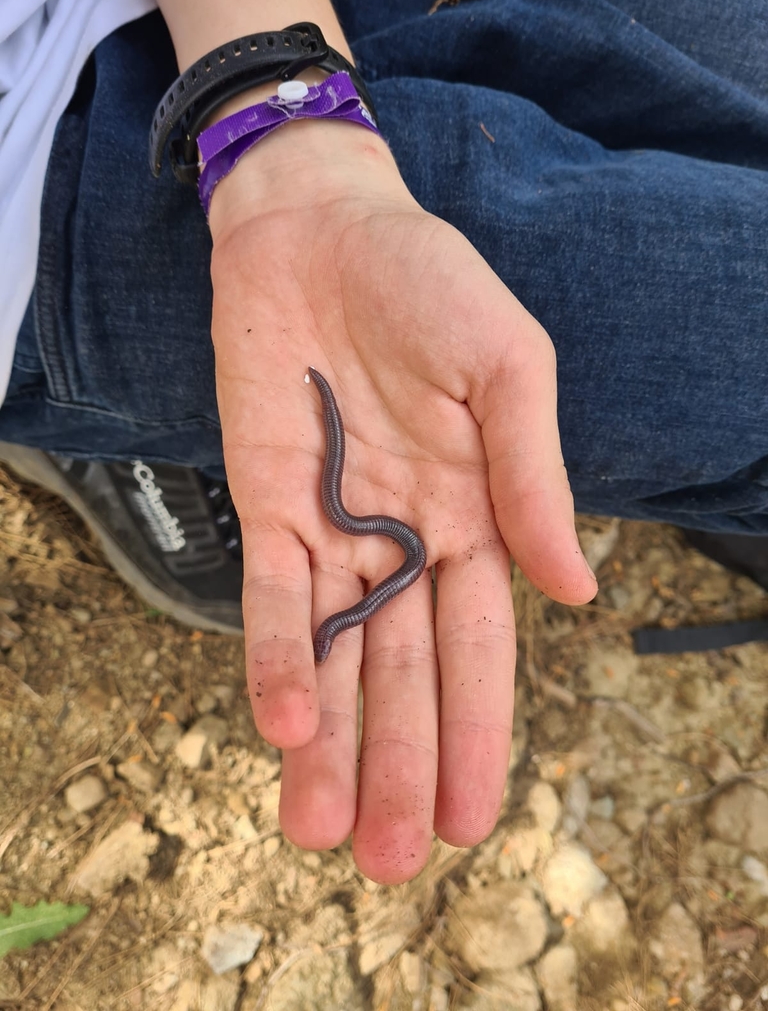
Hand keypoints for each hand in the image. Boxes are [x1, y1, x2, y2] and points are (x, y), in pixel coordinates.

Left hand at [209, 120, 596, 882]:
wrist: (320, 226)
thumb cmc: (430, 283)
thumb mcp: (508, 368)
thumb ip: (535, 479)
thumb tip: (579, 590)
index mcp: (475, 514)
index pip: (480, 645)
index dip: (474, 730)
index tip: (469, 817)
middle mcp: (404, 538)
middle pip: (402, 669)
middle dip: (397, 760)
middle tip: (389, 859)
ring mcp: (332, 527)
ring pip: (334, 653)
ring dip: (329, 740)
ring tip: (322, 830)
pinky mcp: (267, 502)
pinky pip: (272, 594)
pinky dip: (276, 657)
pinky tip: (283, 726)